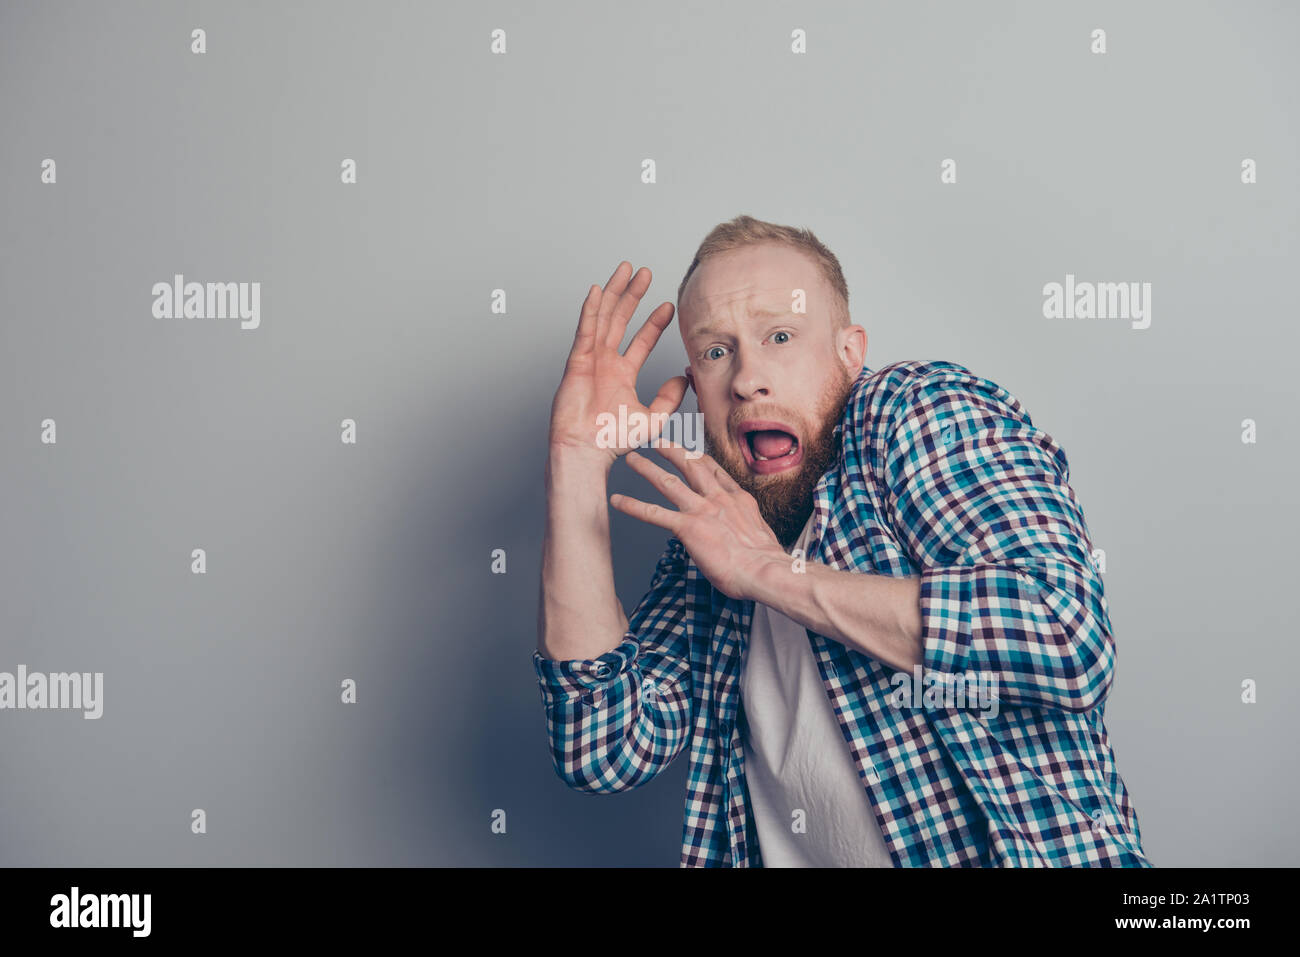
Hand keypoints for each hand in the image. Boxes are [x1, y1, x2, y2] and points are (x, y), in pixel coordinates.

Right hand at [548, 261, 688, 465]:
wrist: (588, 452)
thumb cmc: (612, 441)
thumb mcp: (652, 418)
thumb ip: (670, 398)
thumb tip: (684, 378)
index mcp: (622, 373)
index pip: (641, 340)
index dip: (655, 322)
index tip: (669, 306)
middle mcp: (606, 362)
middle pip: (620, 320)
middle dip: (633, 295)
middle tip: (645, 273)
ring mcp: (590, 359)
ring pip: (603, 317)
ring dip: (614, 293)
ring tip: (626, 270)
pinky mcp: (577, 361)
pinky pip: (585, 331)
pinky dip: (590, 310)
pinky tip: (597, 291)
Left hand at [609, 443, 788, 600]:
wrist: (764, 570)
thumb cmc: (765, 562)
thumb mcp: (760, 535)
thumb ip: (745, 528)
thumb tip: (741, 535)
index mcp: (737, 499)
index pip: (715, 471)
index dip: (700, 458)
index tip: (691, 451)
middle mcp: (718, 498)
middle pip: (691, 465)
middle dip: (672, 450)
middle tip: (657, 441)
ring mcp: (701, 510)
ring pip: (668, 483)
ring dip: (647, 469)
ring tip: (631, 459)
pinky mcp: (687, 527)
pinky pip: (654, 514)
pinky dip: (633, 505)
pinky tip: (618, 501)